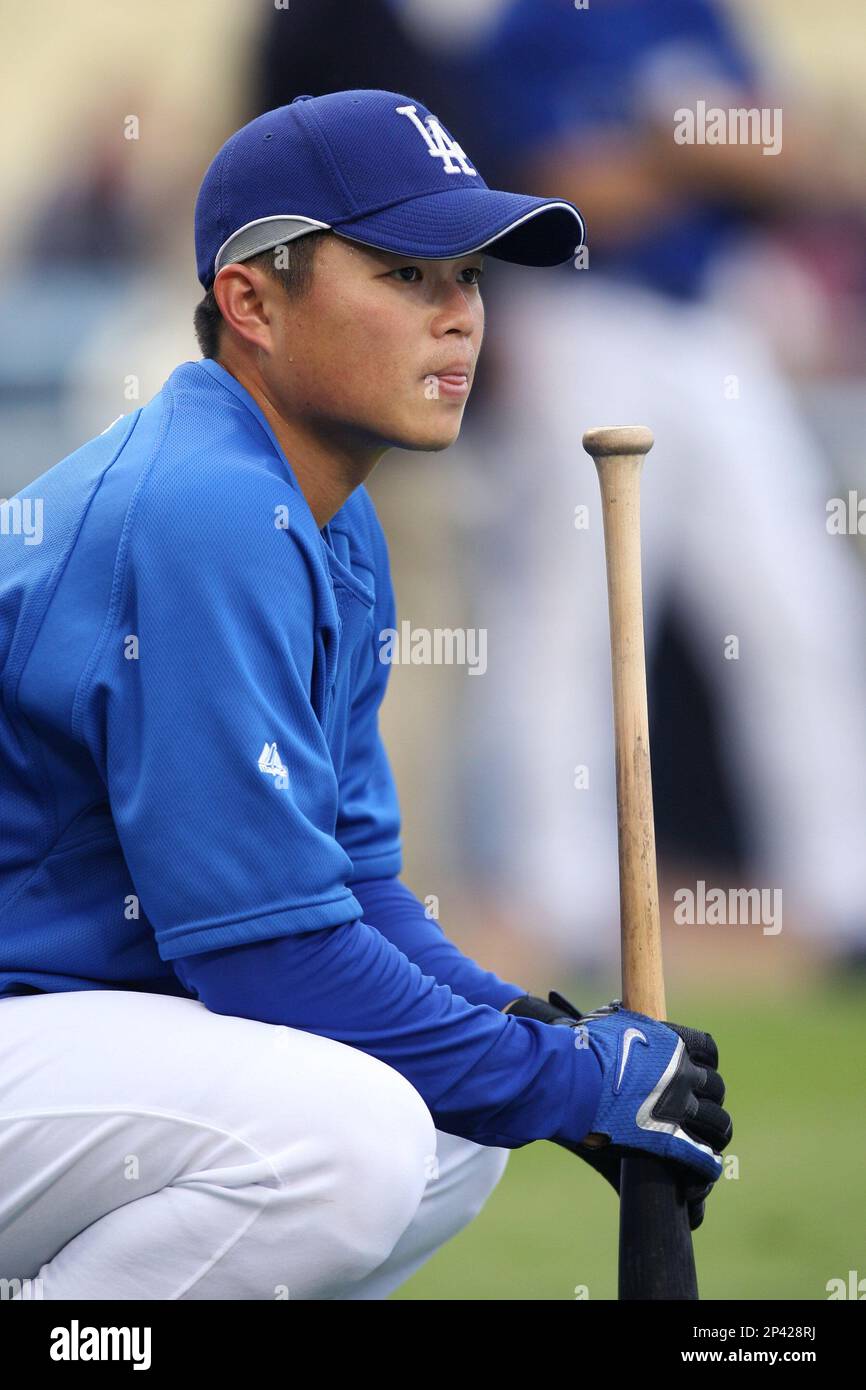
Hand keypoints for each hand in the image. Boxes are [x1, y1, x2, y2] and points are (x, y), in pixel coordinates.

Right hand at [503, 991, 730, 1228]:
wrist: (570, 1079)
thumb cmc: (582, 1049)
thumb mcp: (609, 1023)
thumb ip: (624, 1022)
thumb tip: (619, 1008)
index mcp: (672, 1043)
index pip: (708, 1051)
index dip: (706, 1063)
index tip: (699, 1070)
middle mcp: (683, 1074)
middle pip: (716, 1088)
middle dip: (709, 1098)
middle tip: (698, 1107)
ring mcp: (678, 1109)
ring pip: (717, 1124)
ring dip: (715, 1132)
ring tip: (710, 1140)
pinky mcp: (667, 1141)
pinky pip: (701, 1156)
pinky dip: (707, 1164)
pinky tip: (707, 1166)